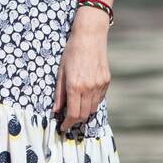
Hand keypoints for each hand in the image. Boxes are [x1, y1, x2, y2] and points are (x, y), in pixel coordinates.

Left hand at [52, 8, 110, 133]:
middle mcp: (89, 88)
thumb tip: (56, 110)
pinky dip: (92, 102)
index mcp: (75, 86)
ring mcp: (99, 84)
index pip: (73, 114)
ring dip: (84, 112)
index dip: (67, 123)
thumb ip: (59, 93)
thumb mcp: (61, 72)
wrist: (90, 36)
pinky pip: (99, 98)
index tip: (63, 126)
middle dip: (76, 120)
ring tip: (76, 108)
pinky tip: (86, 96)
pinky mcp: (106, 81)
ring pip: (93, 108)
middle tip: (68, 120)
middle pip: (84, 114)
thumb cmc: (72, 52)